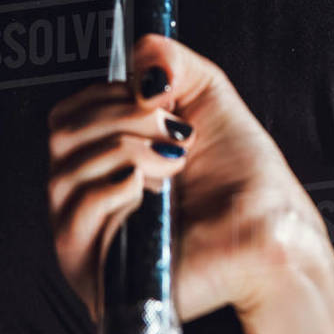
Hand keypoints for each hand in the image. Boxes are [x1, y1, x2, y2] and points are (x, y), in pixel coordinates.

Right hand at [47, 34, 333, 327]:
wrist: (271, 229)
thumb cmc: (245, 177)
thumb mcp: (205, 93)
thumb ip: (165, 59)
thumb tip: (136, 66)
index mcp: (106, 158)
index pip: (67, 115)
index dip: (109, 97)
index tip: (156, 103)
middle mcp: (90, 197)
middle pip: (62, 136)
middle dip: (125, 121)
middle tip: (175, 135)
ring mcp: (91, 239)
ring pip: (65, 173)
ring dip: (129, 153)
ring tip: (173, 166)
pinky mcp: (98, 274)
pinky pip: (77, 214)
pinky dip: (119, 188)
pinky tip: (153, 194)